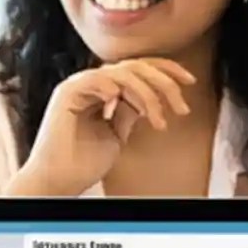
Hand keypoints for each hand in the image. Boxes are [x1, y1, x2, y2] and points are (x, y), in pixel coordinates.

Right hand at [11, 58, 195, 196]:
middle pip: (135, 66)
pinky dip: (112, 87)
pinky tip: (120, 100)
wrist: (58, 181)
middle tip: (181, 105)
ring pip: (121, 72)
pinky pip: (95, 79)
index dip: (166, 72)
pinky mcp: (67, 94)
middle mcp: (92, 84)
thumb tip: (149, 100)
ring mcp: (79, 86)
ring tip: (157, 117)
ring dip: (146, 93)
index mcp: (103, 91)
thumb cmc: (82, 164)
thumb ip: (128, 113)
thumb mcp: (116, 135)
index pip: (138, 70)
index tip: (189, 83)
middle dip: (163, 82)